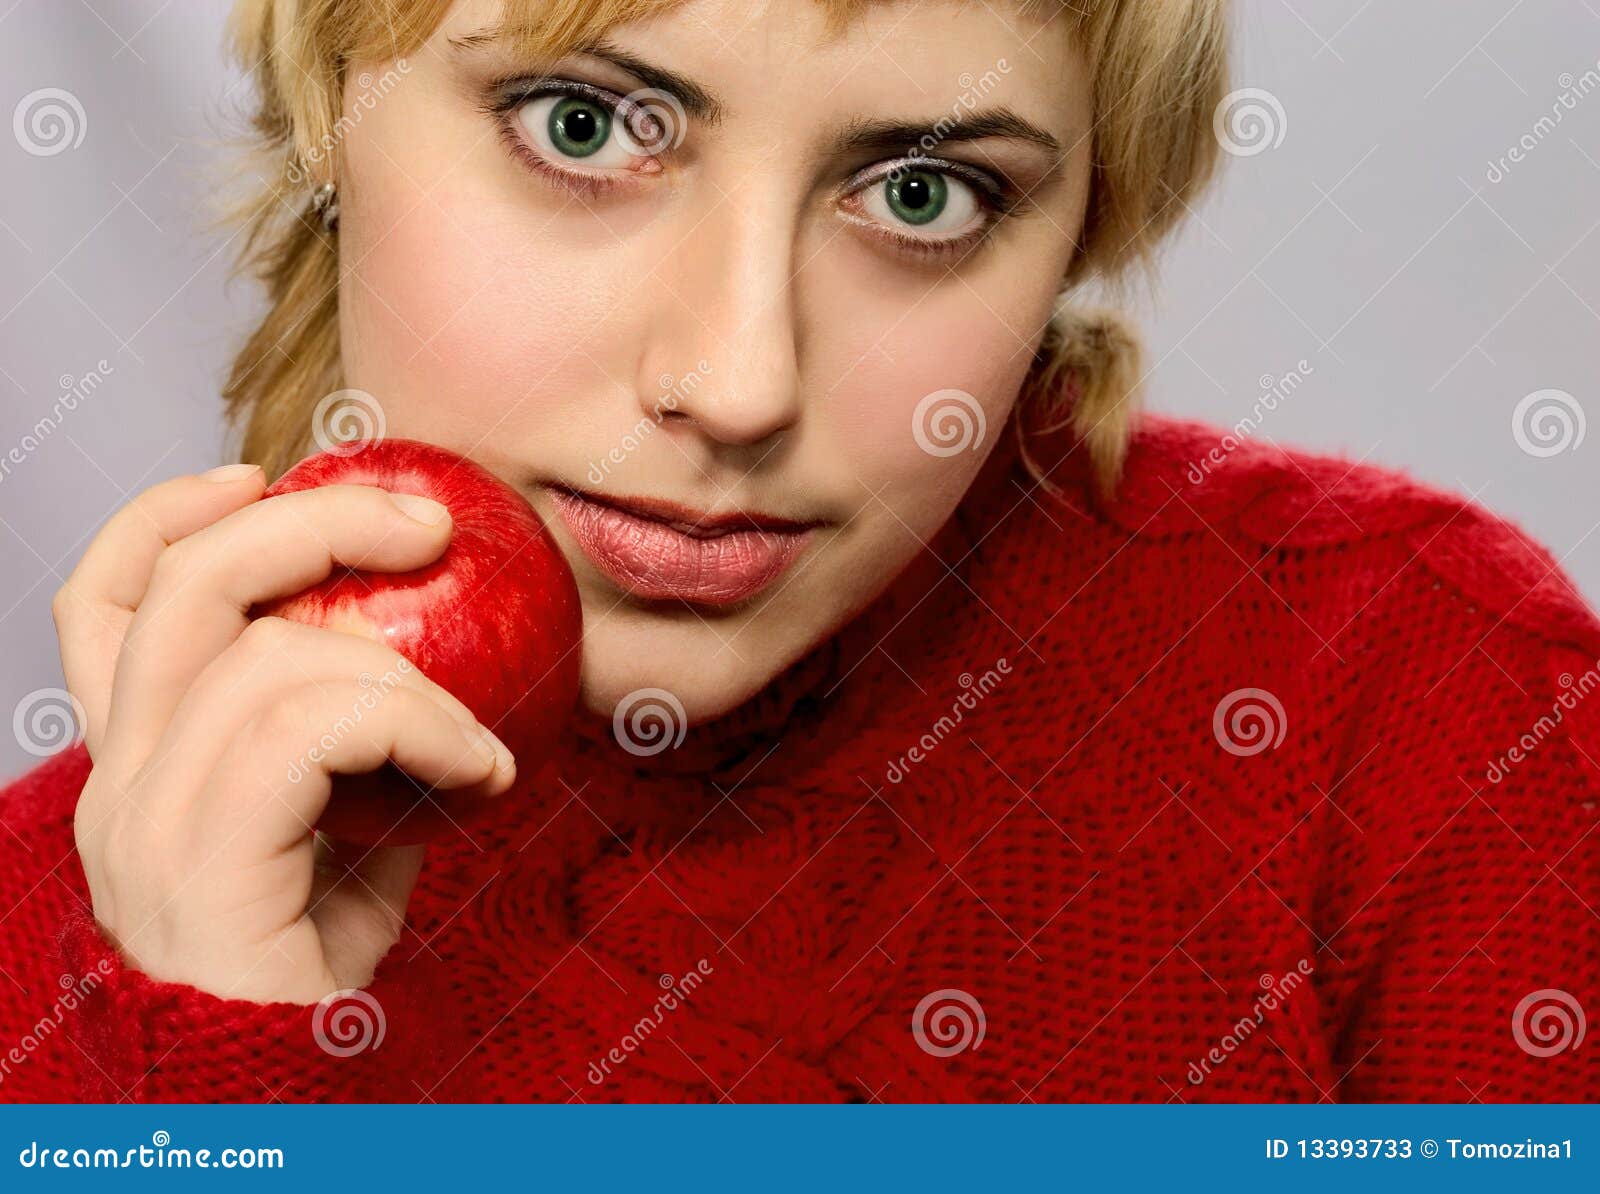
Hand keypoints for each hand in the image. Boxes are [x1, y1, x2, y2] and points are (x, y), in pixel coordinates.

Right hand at [53, 463, 514, 1003]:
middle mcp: (119, 783)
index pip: (107, 604)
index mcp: (136, 765)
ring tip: (477, 737)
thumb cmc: (313, 981)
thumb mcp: (341, 845)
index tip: (259, 476)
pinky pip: (314, 730)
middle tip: (426, 524)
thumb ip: (354, 762)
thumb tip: (431, 694)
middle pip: (187, 587)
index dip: (169, 517)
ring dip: (407, 674)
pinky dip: (419, 727)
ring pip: (268, 653)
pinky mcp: (200, 865)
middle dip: (312, 524)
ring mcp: (146, 823)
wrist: (284, 1109)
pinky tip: (482, 772)